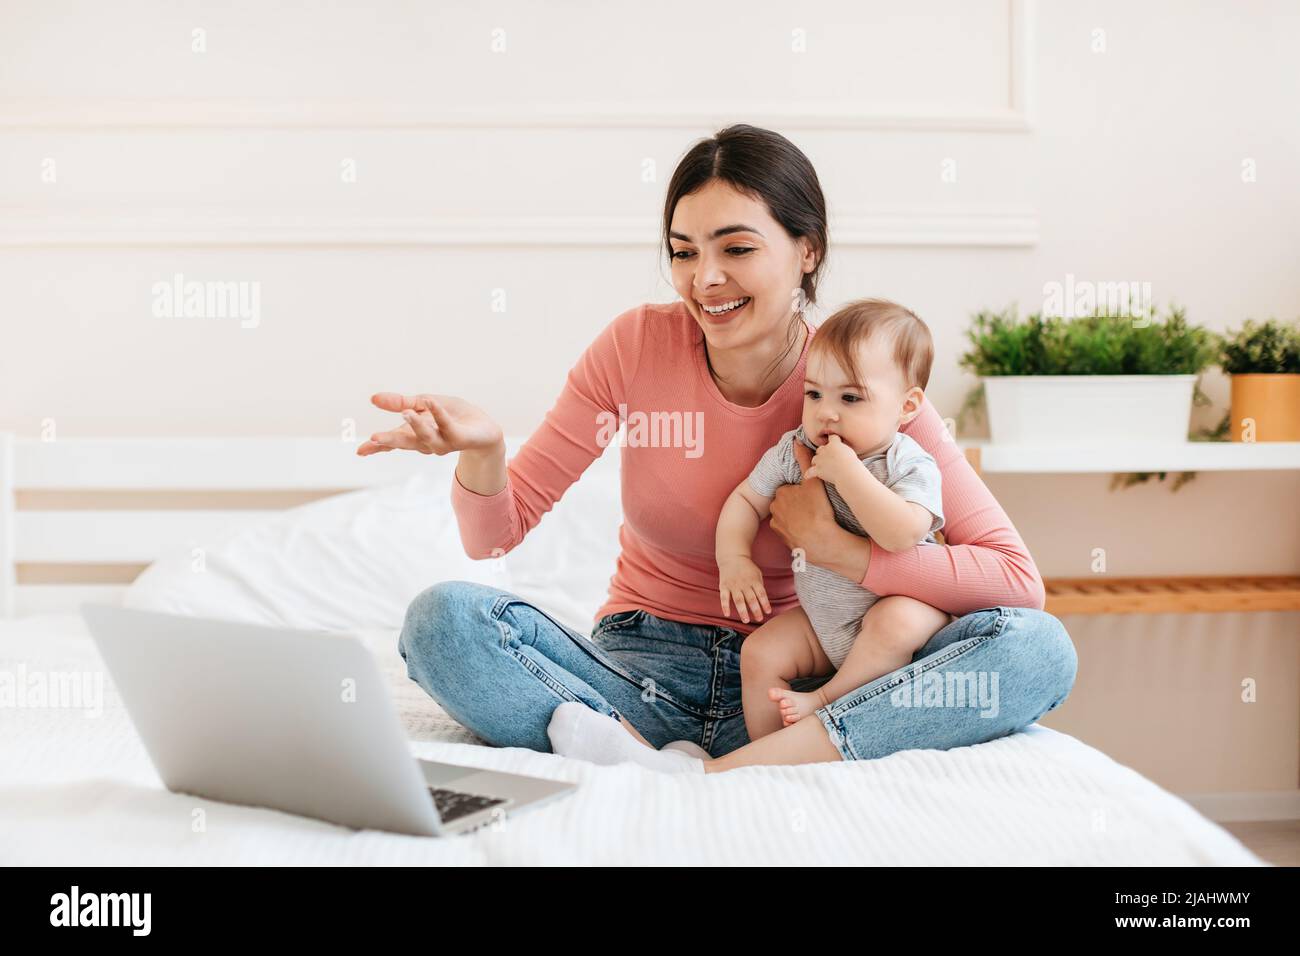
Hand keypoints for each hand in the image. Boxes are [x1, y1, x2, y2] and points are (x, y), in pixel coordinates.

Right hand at [356, 392, 503, 456]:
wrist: (483, 428)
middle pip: (406, 443)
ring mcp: (443, 443)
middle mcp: (426, 443)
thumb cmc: (451, 416)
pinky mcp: (459, 438)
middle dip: (390, 441)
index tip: (360, 451)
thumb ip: (400, 402)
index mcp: (414, 436)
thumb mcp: (423, 403)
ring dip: (416, 425)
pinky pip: (447, 425)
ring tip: (405, 413)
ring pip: (427, 437)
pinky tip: (430, 402)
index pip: (393, 442)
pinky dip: (438, 413)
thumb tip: (373, 398)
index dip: (377, 447)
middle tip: (374, 438)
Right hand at [718, 556, 771, 624]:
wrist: (732, 557)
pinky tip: (727, 614)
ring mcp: (733, 585)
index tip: (768, 612)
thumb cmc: (747, 568)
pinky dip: (725, 606)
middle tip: (759, 619)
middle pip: (751, 598)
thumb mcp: (757, 574)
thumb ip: (760, 586)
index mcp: (754, 580)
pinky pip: (724, 597)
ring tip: (746, 620)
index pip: (761, 593)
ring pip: (738, 600)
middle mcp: (744, 583)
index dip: (765, 603)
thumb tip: (764, 601)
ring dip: (742, 611)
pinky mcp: (724, 586)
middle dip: (756, 610)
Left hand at [768, 439, 837, 564]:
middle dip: (795, 504)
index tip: (811, 498)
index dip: (801, 492)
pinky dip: (793, 529)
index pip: (789, 489)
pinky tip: (805, 530)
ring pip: (785, 515)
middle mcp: (775, 508)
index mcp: (781, 493)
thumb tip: (796, 441)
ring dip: (794, 516)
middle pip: (786, 502)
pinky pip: (785, 529)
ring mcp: (777, 523)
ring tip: (810, 520)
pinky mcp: (780, 537)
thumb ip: (805, 460)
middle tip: (812, 508)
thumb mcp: (814, 482)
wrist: (821, 541)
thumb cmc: (819, 510)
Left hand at [804, 433, 857, 482]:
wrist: (848, 472)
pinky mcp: (817, 470)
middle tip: (828, 459)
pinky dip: (809, 474)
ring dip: (816, 463)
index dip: (832, 440)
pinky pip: (810, 472)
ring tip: (820, 467)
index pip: (832, 437)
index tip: (832, 441)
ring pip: (814, 459)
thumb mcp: (851, 453)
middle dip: (822, 453)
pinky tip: (808, 476)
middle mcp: (825, 450)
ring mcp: (820, 460)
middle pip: (820, 449)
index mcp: (835, 444)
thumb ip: (844, 450)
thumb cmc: (853, 464)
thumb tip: (843, 453)